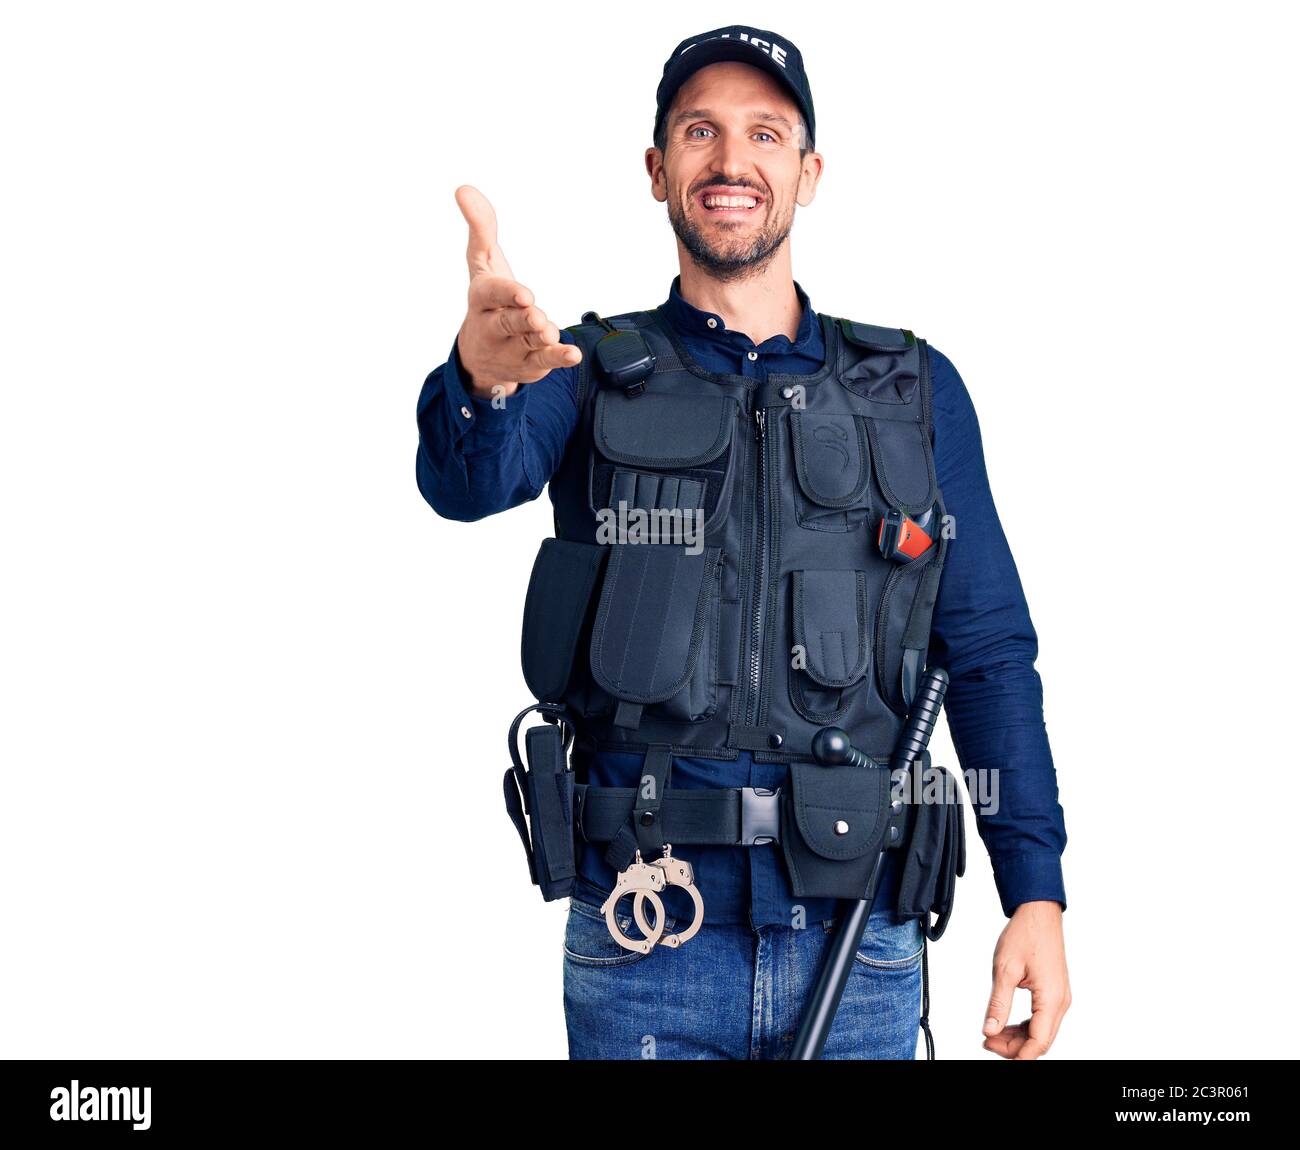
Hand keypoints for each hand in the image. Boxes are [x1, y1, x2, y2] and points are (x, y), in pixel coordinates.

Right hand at [454, 185, 581, 399]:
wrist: (480, 358)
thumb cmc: (487, 301)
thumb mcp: (482, 263)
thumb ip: (481, 228)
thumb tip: (464, 189)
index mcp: (482, 299)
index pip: (491, 294)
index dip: (506, 294)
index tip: (524, 294)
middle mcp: (494, 326)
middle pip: (508, 322)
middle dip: (522, 319)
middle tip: (536, 317)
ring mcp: (513, 347)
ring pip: (528, 342)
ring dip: (541, 338)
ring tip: (550, 333)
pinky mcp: (531, 363)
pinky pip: (545, 361)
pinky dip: (558, 358)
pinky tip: (573, 354)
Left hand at [981, 900, 1070, 1058]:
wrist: (1039, 913)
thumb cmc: (1025, 935)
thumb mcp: (1005, 969)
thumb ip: (998, 1004)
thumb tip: (989, 1029)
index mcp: (1051, 999)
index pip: (1038, 1042)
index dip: (1016, 1053)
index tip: (992, 1048)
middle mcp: (1060, 1002)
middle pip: (1040, 1040)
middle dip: (1014, 1047)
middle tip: (987, 1039)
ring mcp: (1060, 998)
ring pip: (1041, 1032)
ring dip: (1018, 1037)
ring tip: (992, 1032)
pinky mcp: (1054, 993)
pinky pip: (1042, 1019)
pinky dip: (1024, 1026)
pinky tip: (1006, 1023)